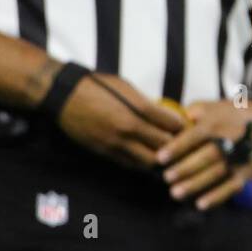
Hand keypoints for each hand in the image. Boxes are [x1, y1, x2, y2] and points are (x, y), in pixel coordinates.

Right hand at [57, 72, 187, 169]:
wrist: (65, 96)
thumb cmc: (97, 86)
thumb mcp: (125, 88)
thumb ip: (146, 104)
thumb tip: (165, 114)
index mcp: (135, 110)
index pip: (169, 125)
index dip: (181, 127)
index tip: (186, 127)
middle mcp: (127, 129)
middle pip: (162, 147)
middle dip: (174, 147)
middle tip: (181, 145)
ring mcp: (115, 143)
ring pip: (147, 162)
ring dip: (158, 159)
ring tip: (165, 155)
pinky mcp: (104, 152)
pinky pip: (129, 164)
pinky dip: (141, 163)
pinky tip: (146, 157)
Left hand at [154, 97, 251, 209]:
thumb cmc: (228, 115)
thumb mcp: (208, 107)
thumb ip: (187, 116)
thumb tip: (166, 127)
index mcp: (215, 123)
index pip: (194, 135)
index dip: (177, 147)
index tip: (160, 158)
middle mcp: (228, 140)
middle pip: (206, 156)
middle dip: (185, 168)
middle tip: (166, 178)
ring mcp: (239, 158)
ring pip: (217, 172)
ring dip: (196, 184)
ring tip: (175, 193)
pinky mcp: (246, 172)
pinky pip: (231, 187)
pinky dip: (217, 197)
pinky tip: (200, 205)